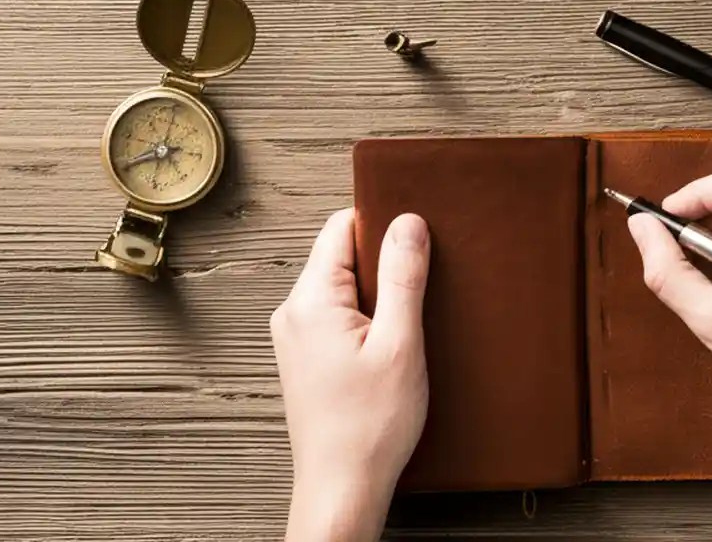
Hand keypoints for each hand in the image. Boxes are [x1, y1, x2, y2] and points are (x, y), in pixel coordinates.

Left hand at [271, 209, 430, 540]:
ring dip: (377, 296)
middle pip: (341, 255)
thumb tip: (408, 222)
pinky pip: (337, 315)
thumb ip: (403, 277)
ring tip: (405, 328)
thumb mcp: (400, 343)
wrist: (342, 488)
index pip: (341, 227)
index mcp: (311, 300)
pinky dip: (366, 320)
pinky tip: (389, 348)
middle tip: (419, 291)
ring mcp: (295, 336)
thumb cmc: (370, 427)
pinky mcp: (304, 357)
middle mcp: (293, 312)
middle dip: (383, 264)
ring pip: (342, 287)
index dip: (382, 225)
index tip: (416, 242)